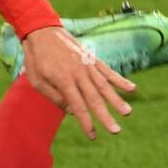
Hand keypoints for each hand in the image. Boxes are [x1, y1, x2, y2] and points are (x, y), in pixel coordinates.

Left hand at [21, 25, 135, 139]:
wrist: (41, 30)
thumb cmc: (36, 59)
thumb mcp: (37, 81)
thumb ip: (54, 96)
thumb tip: (71, 111)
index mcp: (64, 81)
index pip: (78, 107)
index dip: (86, 123)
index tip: (93, 136)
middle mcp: (78, 73)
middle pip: (95, 99)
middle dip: (106, 116)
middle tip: (116, 131)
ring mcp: (87, 65)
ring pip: (105, 86)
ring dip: (117, 100)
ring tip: (127, 112)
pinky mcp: (91, 58)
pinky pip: (107, 71)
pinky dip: (119, 80)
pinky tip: (132, 88)